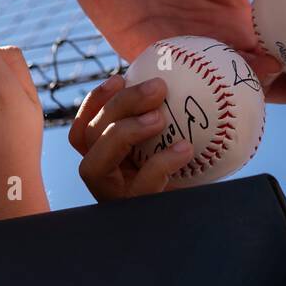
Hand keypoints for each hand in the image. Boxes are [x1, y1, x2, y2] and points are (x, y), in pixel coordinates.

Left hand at [65, 0, 285, 104]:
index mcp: (239, 20)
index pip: (284, 51)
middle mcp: (217, 43)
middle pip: (262, 79)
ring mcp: (187, 53)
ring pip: (225, 85)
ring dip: (253, 90)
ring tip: (282, 86)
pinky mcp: (150, 55)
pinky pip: (179, 77)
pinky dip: (199, 85)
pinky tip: (223, 92)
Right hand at [67, 75, 193, 200]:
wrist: (202, 215)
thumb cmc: (190, 176)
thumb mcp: (175, 142)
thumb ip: (168, 115)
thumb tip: (189, 70)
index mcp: (107, 160)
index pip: (83, 130)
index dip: (95, 102)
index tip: (121, 77)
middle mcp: (103, 178)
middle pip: (90, 137)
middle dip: (118, 105)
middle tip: (157, 87)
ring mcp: (114, 198)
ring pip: (95, 164)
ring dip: (124, 132)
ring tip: (159, 117)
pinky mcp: (136, 211)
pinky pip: (140, 186)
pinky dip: (160, 163)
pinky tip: (185, 148)